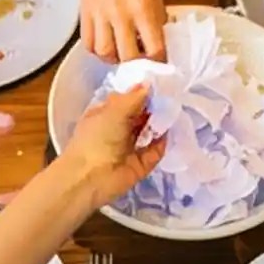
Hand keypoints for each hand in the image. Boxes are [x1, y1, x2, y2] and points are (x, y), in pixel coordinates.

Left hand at [64, 84, 165, 206]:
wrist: (88, 179)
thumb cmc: (96, 139)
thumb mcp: (114, 111)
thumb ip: (133, 98)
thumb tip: (148, 84)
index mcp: (104, 115)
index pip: (124, 101)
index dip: (140, 93)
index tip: (159, 84)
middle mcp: (116, 131)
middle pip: (138, 116)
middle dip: (153, 107)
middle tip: (172, 96)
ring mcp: (128, 149)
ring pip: (147, 133)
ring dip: (159, 124)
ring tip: (174, 111)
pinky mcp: (138, 166)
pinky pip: (153, 152)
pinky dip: (161, 143)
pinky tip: (169, 132)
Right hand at [81, 0, 166, 62]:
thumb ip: (156, 13)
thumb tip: (158, 34)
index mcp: (143, 6)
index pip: (154, 48)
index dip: (160, 61)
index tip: (161, 62)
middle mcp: (120, 12)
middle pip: (128, 57)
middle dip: (138, 65)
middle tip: (142, 62)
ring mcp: (100, 12)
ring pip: (104, 53)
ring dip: (115, 59)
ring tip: (122, 53)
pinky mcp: (85, 10)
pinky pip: (88, 41)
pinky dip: (97, 49)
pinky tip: (106, 44)